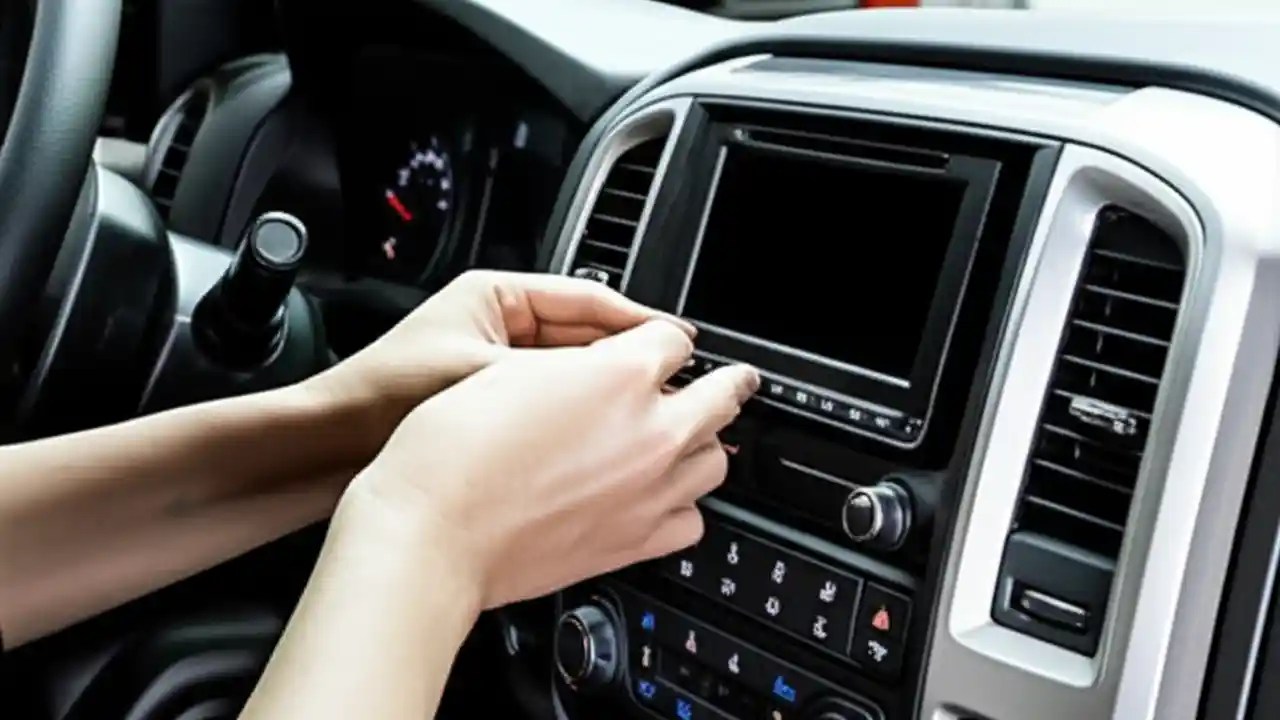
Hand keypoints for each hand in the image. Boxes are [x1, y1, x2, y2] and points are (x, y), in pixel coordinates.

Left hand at [306, 270, 690, 458]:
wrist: (326, 450)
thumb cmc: (385, 398)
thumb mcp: (486, 377)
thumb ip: (560, 375)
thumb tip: (625, 373)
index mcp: (497, 295)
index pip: (588, 299)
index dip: (638, 324)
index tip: (678, 345)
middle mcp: (498, 324)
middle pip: (584, 337)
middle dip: (626, 361)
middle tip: (673, 382)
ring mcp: (494, 365)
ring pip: (570, 375)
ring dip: (602, 392)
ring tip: (643, 413)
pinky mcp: (488, 406)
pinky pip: (548, 407)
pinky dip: (574, 420)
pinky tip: (598, 440)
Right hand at [339, 319, 758, 609]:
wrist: (435, 533)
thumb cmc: (454, 452)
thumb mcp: (510, 370)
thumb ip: (578, 367)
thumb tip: (606, 371)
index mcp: (621, 374)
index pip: (674, 340)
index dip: (667, 338)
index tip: (668, 345)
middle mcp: (650, 431)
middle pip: (720, 397)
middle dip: (721, 384)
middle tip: (725, 381)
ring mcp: (650, 491)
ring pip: (715, 460)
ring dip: (703, 444)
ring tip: (687, 440)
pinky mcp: (636, 541)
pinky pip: (692, 520)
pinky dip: (684, 505)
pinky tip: (663, 497)